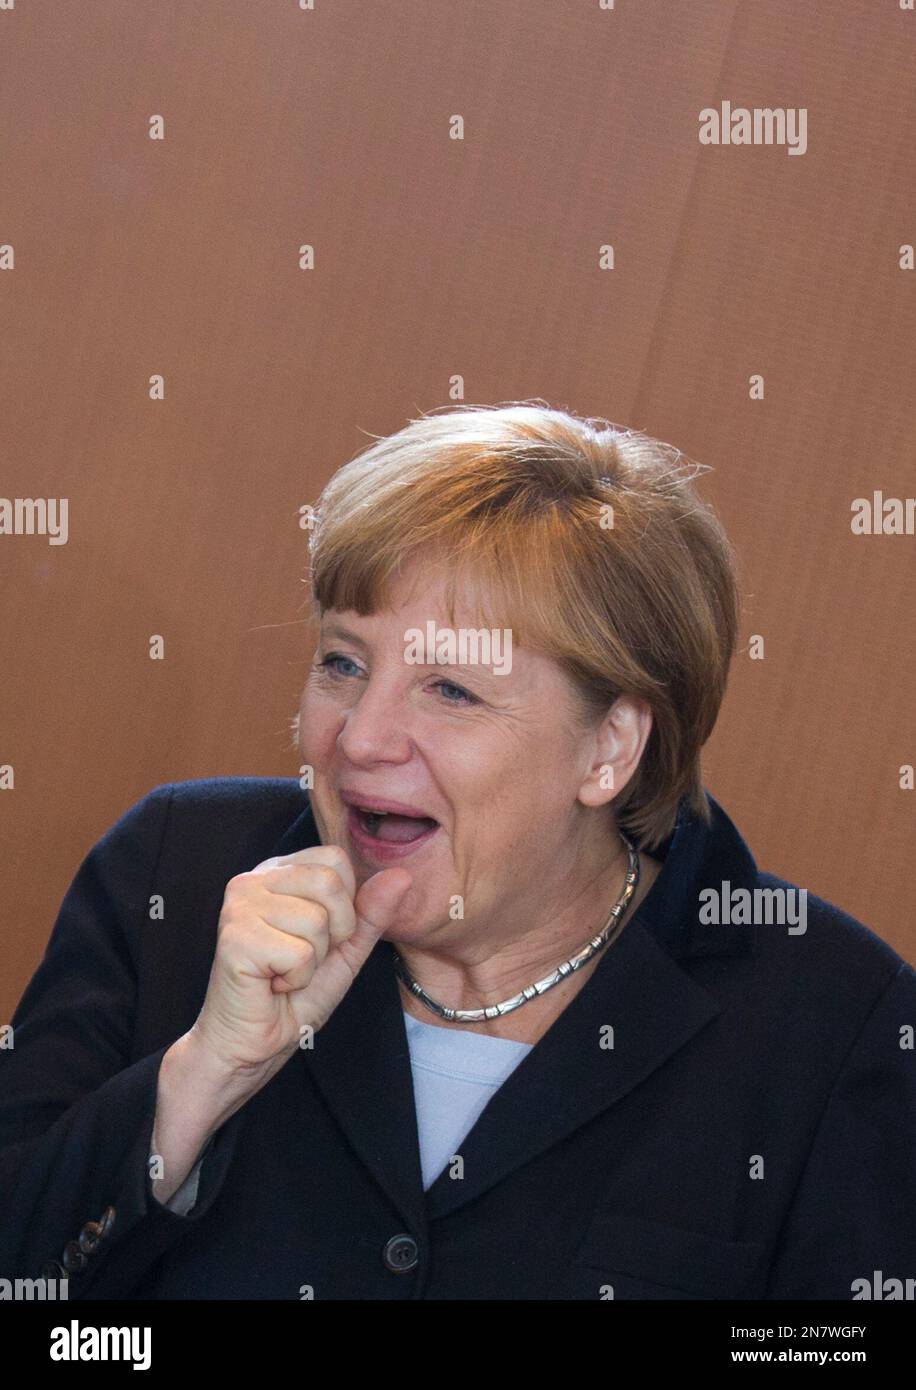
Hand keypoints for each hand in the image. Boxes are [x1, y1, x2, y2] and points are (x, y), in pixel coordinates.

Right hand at [189, 846, 411, 1077]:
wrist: (252, 1045)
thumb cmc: (293, 996)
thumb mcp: (346, 949)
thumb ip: (371, 912)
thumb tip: (402, 876)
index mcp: (278, 873)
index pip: (335, 860)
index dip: (344, 906)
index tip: (318, 938)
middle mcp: (253, 880)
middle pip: (330, 883)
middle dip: (334, 933)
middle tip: (302, 959)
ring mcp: (240, 906)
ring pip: (318, 920)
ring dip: (313, 961)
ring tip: (284, 973)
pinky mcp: (235, 938)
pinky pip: (300, 953)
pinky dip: (297, 979)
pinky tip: (272, 984)